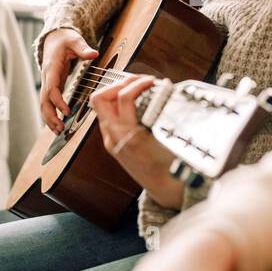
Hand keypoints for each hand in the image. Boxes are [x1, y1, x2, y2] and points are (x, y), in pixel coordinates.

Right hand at [39, 27, 97, 133]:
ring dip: (49, 119)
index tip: (67, 111)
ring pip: (43, 104)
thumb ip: (83, 48)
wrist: (54, 38)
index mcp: (52, 67)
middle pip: (44, 100)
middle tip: (60, 128)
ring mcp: (47, 83)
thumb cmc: (65, 40)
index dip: (57, 101)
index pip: (51, 88)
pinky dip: (51, 114)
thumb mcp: (75, 40)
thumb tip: (93, 53)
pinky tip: (57, 124)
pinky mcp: (51, 86)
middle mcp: (47, 77)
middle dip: (50, 115)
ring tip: (58, 131)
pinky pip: (48, 103)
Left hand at [90, 73, 179, 199]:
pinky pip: (109, 117)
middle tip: (141, 80)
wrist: (165, 190)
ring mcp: (112, 141)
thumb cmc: (171, 168)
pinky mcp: (114, 144)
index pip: (123, 98)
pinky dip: (120, 105)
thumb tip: (164, 90)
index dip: (137, 84)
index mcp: (128, 136)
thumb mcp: (169, 140)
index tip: (152, 81)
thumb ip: (162, 114)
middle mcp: (114, 137)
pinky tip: (138, 103)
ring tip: (139, 87)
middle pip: (100, 98)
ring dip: (118, 92)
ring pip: (102, 106)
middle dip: (120, 83)